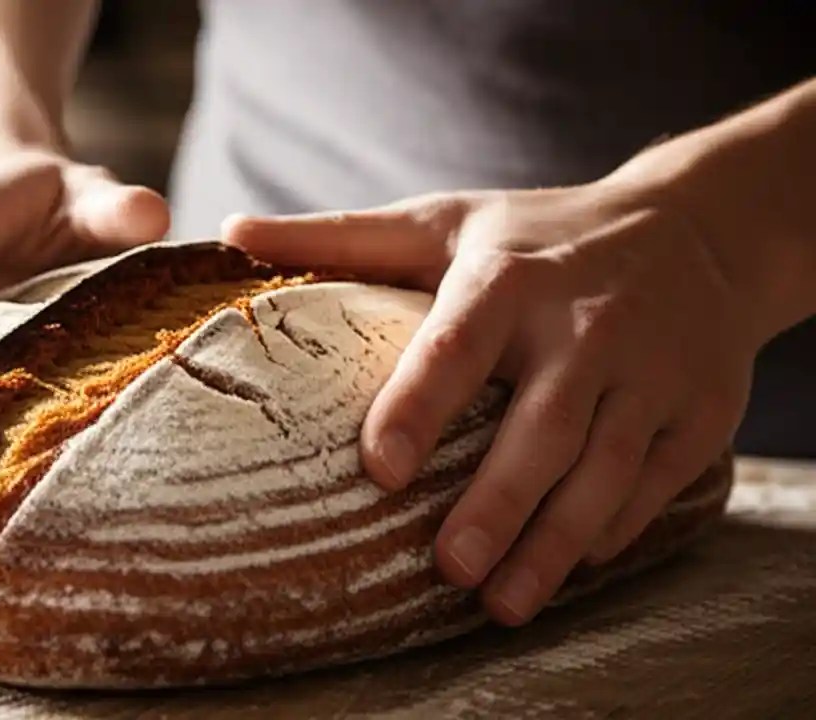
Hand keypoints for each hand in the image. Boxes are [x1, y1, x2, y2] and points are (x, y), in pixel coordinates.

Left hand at [224, 181, 757, 624]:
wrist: (699, 230)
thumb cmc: (540, 236)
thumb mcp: (444, 221)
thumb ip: (341, 237)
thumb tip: (229, 236)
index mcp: (509, 276)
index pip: (458, 344)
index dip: (420, 405)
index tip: (379, 469)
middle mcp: (587, 324)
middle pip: (542, 427)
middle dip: (496, 504)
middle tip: (448, 568)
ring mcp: (652, 370)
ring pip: (604, 469)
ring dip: (555, 543)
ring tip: (501, 602)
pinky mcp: (699, 409)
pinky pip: (653, 480)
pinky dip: (613, 528)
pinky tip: (569, 566)